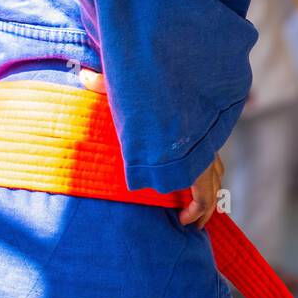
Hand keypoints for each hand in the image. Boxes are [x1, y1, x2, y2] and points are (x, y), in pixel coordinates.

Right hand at [80, 67, 222, 228]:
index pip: (205, 150)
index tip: (192, 184)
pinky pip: (203, 198)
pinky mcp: (197, 169)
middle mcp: (200, 142)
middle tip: (195, 210)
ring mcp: (201, 156)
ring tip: (190, 221)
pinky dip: (197, 210)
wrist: (155, 100)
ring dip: (205, 206)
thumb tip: (83, 75)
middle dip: (207, 192)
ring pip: (212, 186)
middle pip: (214, 171)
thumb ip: (107, 87)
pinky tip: (185, 221)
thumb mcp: (127, 96)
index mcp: (190, 127)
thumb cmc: (144, 94)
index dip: (204, 169)